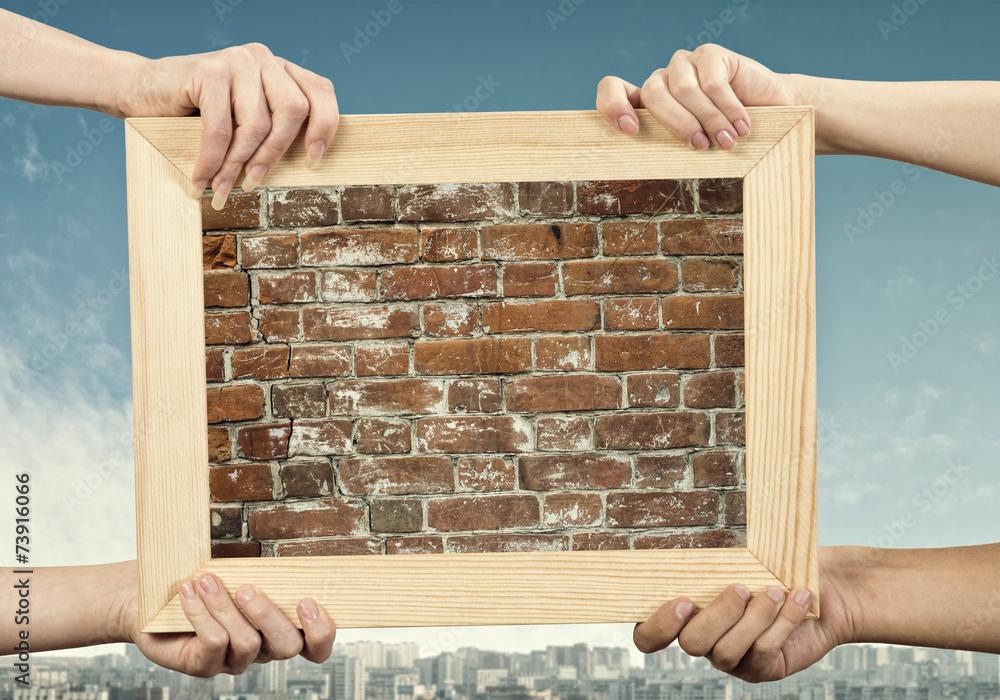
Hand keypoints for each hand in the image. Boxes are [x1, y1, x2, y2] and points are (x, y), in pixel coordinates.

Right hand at [118, 43, 338, 208]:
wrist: (143, 91)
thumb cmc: (198, 114)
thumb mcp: (244, 121)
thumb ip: (272, 131)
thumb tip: (305, 169)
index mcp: (281, 71)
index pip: (321, 92)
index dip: (325, 127)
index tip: (312, 161)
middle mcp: (264, 59)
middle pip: (293, 111)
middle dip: (274, 154)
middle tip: (254, 183)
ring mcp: (238, 61)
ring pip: (256, 124)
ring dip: (237, 165)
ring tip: (221, 189)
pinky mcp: (210, 70)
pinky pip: (221, 128)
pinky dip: (212, 160)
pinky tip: (201, 178)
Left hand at [122, 573, 335, 676]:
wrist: (151, 598)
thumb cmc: (204, 580)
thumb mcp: (239, 571)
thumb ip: (264, 569)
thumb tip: (285, 541)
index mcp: (280, 629)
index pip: (316, 647)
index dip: (321, 632)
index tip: (308, 602)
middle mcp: (263, 650)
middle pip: (287, 647)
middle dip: (270, 616)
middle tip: (248, 588)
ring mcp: (234, 661)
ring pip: (247, 642)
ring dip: (225, 607)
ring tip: (207, 580)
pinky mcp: (205, 665)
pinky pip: (213, 642)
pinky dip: (201, 613)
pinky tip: (189, 590)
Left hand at [596, 43, 797, 149]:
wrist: (770, 110)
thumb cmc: (724, 135)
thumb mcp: (692, 143)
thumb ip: (668, 146)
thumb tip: (642, 169)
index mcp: (647, 101)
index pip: (612, 89)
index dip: (614, 105)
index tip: (631, 130)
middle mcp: (662, 78)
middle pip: (654, 94)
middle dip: (678, 125)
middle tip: (702, 146)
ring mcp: (685, 63)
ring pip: (685, 90)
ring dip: (709, 121)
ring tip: (728, 142)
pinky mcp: (710, 55)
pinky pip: (713, 83)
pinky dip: (729, 110)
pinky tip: (742, 127)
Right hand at [633, 547, 859, 681]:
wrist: (826, 587)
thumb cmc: (776, 567)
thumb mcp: (742, 558)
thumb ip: (714, 559)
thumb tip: (689, 537)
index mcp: (686, 613)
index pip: (648, 636)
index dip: (658, 626)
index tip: (684, 602)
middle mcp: (704, 641)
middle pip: (691, 644)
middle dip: (718, 614)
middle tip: (741, 589)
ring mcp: (732, 660)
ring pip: (727, 651)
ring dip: (755, 617)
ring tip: (776, 592)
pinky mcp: (763, 668)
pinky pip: (763, 652)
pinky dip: (783, 622)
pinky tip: (797, 598)